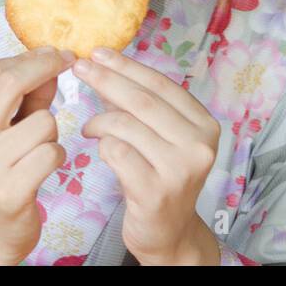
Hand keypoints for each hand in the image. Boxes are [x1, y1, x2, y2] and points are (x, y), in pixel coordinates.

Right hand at [0, 47, 75, 264]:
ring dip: (53, 130)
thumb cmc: (4, 170)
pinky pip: (51, 153)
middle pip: (11, 83)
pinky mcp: (9, 192)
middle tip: (68, 64)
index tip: (56, 54)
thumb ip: (29, 95)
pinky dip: (57, 156)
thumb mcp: (8, 128)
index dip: (31, 58)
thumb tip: (54, 59)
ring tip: (40, 147)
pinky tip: (44, 168)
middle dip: (46, 69)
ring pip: (43, 122)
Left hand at [75, 48, 221, 264]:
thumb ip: (142, 105)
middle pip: (143, 101)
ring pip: (126, 125)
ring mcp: (180, 170)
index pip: (162, 84)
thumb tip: (105, 65)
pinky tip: (101, 150)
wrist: (168, 233)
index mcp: (205, 124)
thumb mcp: (162, 136)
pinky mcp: (156, 192)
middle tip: (80, 67)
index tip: (99, 53)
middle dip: (106, 80)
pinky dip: (102, 146)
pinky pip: (117, 153)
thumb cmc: (160, 177)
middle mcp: (199, 145)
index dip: (128, 65)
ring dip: (99, 120)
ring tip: (89, 126)